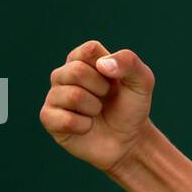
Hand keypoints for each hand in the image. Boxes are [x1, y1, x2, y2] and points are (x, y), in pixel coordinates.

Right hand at [39, 39, 155, 172]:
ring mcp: (54, 96)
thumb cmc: (132, 107)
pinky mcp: (49, 118)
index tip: (115, 80)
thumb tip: (102, 65)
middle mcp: (64, 74)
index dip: (108, 68)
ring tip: (97, 113)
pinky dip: (84, 126)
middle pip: (76, 71)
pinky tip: (86, 127)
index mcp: (83, 58)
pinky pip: (65, 120)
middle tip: (106, 98)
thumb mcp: (142, 81)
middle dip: (101, 89)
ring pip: (72, 96)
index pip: (89, 50)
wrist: (129, 140)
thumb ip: (129, 63)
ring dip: (94, 108)